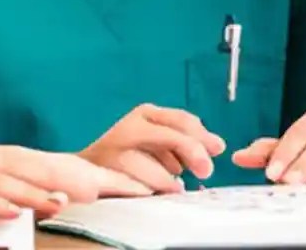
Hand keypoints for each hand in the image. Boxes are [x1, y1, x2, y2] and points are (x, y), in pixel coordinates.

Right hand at [80, 104, 226, 193]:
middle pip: (173, 138)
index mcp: (146, 114)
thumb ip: (186, 140)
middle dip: (194, 154)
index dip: (203, 136)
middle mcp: (131, 127)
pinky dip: (153, 191)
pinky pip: (144, 188)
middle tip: (205, 172)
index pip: (182, 119)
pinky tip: (150, 190)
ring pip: (161, 169)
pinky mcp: (109, 174)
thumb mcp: (159, 139)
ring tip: (167, 181)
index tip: (217, 150)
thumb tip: (218, 146)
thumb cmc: (130, 154)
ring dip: (170, 180)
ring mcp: (117, 150)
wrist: (87, 169)